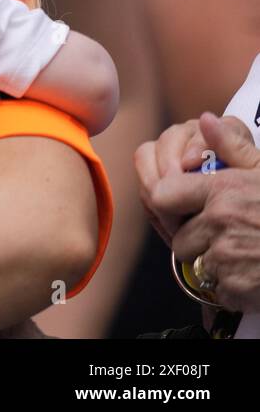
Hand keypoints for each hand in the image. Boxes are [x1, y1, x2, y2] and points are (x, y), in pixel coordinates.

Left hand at [147, 113, 259, 313]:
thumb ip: (234, 147)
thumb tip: (206, 121)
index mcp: (221, 190)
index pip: (160, 196)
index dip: (170, 205)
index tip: (186, 210)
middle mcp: (218, 222)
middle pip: (180, 238)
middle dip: (198, 241)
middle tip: (229, 238)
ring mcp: (226, 257)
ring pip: (197, 265)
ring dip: (216, 265)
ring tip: (246, 255)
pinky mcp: (237, 287)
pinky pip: (219, 290)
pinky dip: (234, 288)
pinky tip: (255, 275)